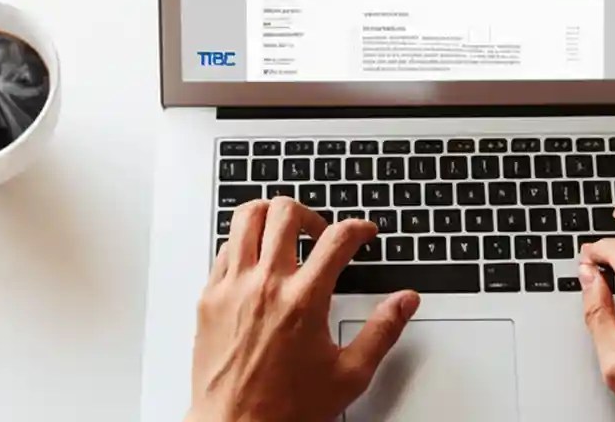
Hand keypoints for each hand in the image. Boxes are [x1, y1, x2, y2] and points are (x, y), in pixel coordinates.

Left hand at [187, 198, 419, 421]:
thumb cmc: (285, 409)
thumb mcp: (350, 374)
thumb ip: (383, 331)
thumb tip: (405, 302)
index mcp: (303, 301)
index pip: (337, 238)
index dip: (359, 228)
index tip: (364, 233)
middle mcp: (265, 286)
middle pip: (287, 212)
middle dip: (312, 213)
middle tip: (322, 233)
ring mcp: (232, 287)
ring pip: (247, 217)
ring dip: (272, 215)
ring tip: (285, 232)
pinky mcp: (209, 297)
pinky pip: (224, 247)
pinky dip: (243, 242)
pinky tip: (257, 261)